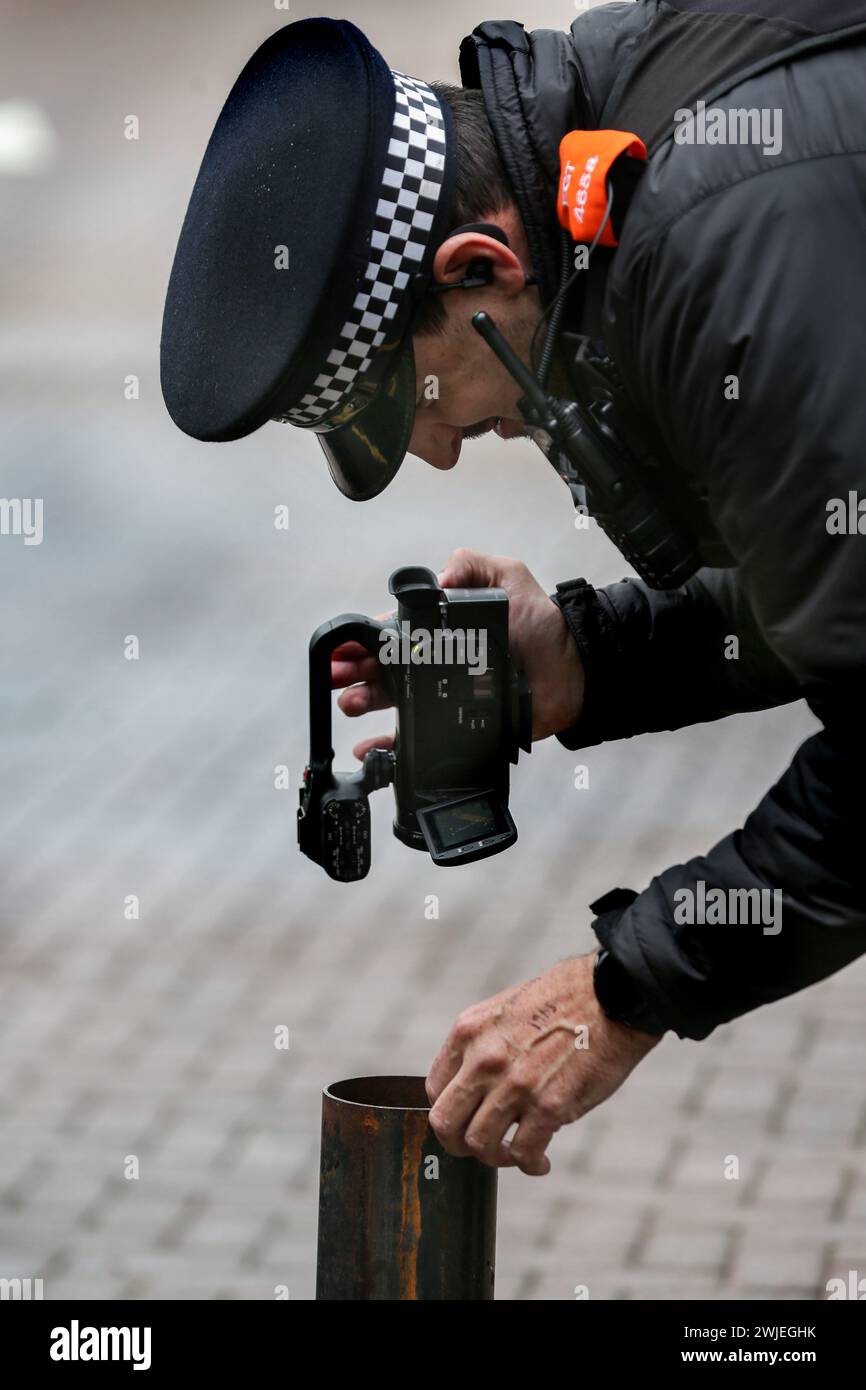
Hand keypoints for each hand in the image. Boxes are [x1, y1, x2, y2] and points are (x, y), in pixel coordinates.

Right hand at [331, 548, 584, 759]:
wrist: (573, 670)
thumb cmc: (544, 627)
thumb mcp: (508, 577)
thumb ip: (472, 566)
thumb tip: (436, 579)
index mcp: (444, 631)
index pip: (396, 634)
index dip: (368, 639)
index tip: (346, 644)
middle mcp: (439, 663)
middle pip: (386, 667)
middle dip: (355, 670)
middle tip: (336, 675)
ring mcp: (446, 695)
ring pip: (393, 700)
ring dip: (363, 700)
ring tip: (348, 701)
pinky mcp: (458, 725)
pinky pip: (416, 738)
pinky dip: (387, 745)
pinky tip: (367, 748)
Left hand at [425, 953, 660, 1175]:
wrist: (613, 995)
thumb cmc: (566, 999)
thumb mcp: (507, 1008)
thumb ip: (485, 1044)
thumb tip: (476, 1084)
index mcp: (469, 1032)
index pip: (435, 1089)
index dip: (450, 1113)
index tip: (467, 1119)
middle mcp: (484, 1059)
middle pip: (446, 1123)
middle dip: (459, 1145)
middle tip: (481, 1148)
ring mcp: (514, 1085)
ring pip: (480, 1144)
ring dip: (496, 1158)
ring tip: (515, 1154)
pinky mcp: (548, 1106)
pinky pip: (524, 1153)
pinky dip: (530, 1165)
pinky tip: (540, 1162)